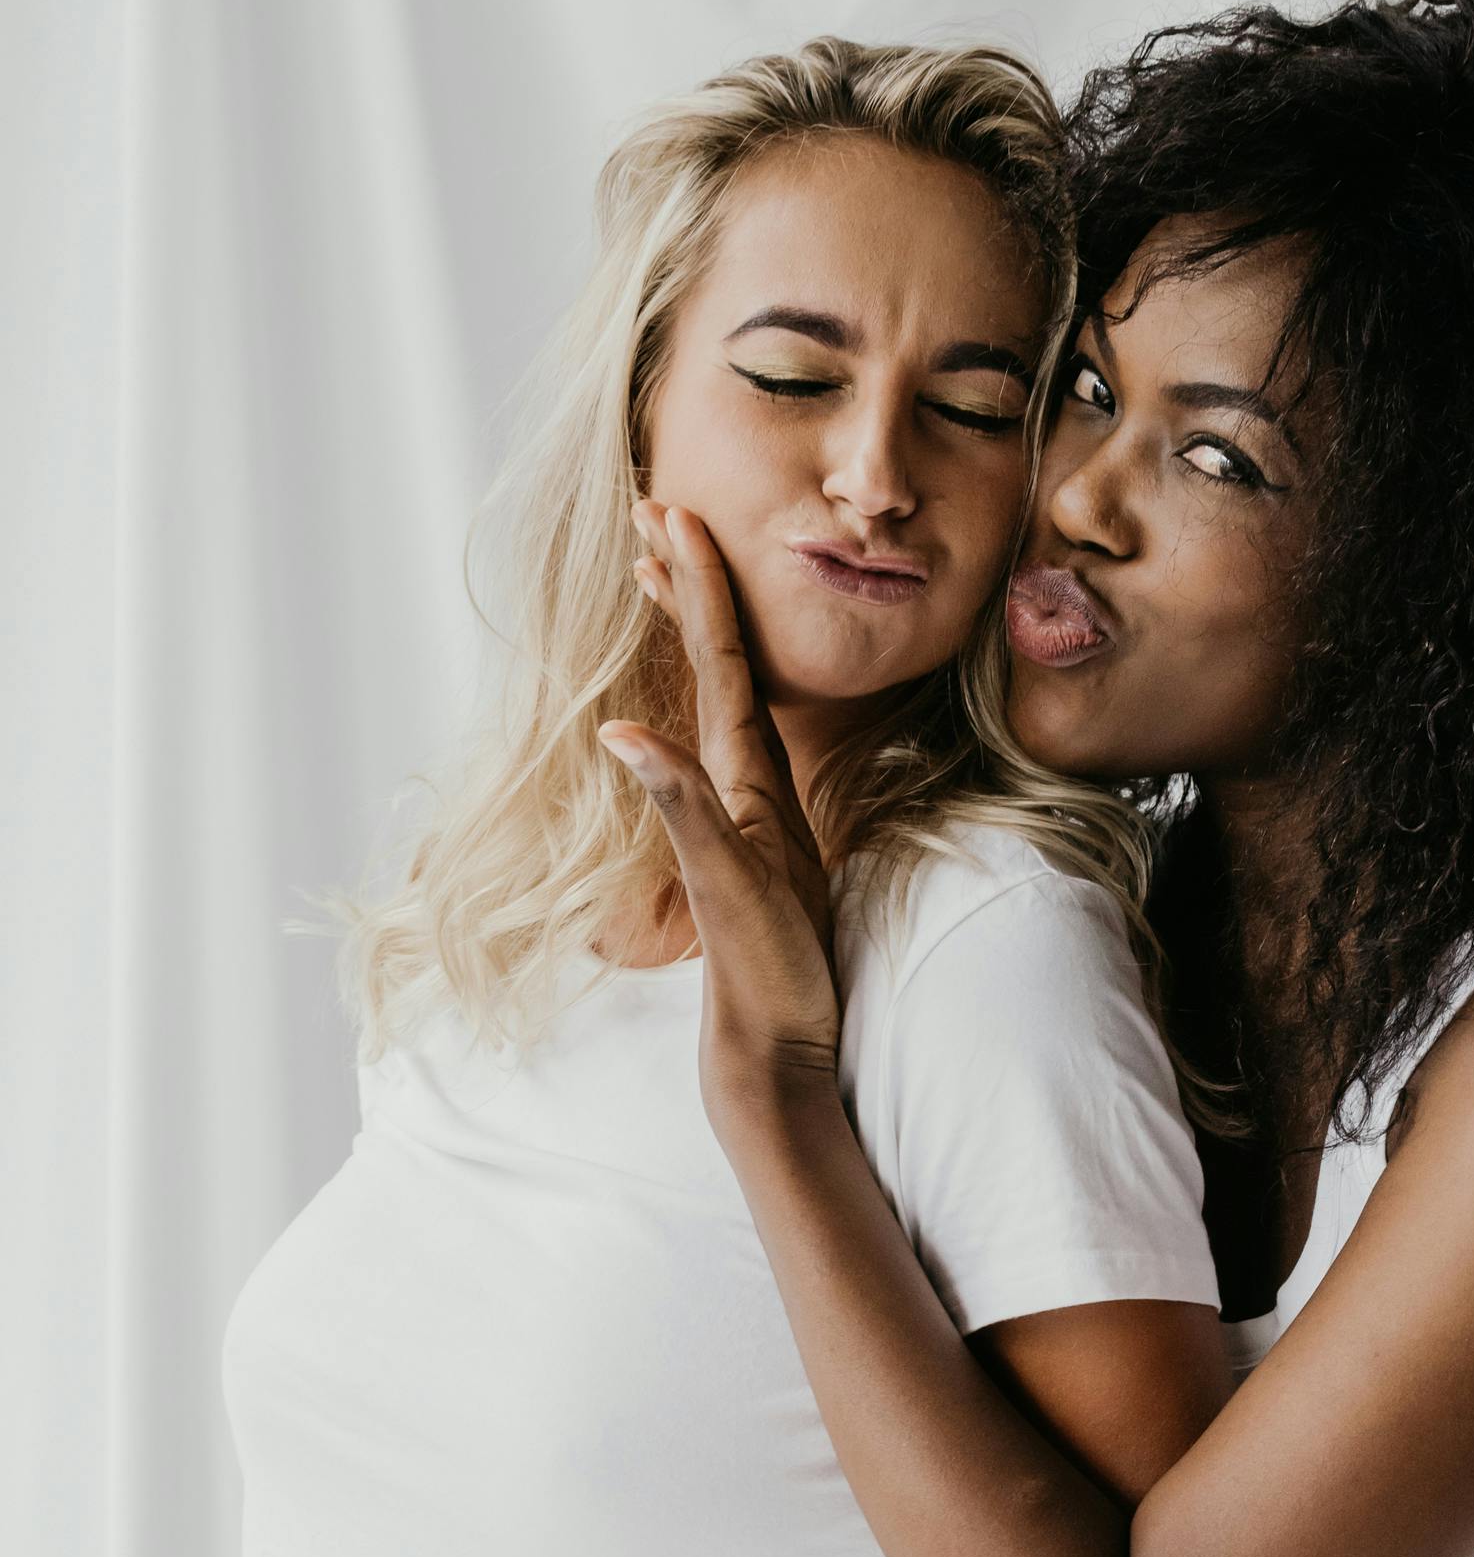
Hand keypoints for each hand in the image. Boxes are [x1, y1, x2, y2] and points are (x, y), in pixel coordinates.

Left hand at [600, 500, 840, 1131]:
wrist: (770, 1047)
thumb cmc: (761, 972)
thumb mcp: (726, 882)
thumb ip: (681, 806)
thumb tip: (619, 730)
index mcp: (736, 782)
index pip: (720, 663)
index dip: (699, 589)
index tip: (675, 515)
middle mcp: (737, 789)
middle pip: (715, 665)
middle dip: (690, 585)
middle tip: (661, 509)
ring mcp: (750, 816)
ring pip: (726, 697)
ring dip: (702, 628)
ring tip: (675, 565)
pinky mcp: (762, 849)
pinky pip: (736, 762)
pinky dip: (714, 723)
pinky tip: (673, 710)